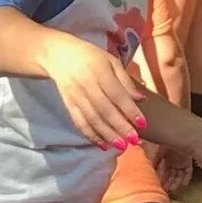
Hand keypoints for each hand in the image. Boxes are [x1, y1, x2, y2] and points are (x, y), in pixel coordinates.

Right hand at [38, 34, 146, 148]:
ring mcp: (75, 96)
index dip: (130, 110)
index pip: (117, 94)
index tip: (143, 124)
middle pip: (105, 110)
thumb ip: (125, 80)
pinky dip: (91, 135)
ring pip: (92, 119)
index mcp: (99, 71)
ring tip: (122, 146)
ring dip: (107, 135)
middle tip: (135, 140)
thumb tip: (141, 99)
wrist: (59, 56)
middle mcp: (86, 84)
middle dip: (120, 127)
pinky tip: (103, 145)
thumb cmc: (91, 57)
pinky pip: (79, 122)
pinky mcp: (68, 105)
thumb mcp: (111, 61)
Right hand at [151, 144, 192, 193]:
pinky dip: (186, 178)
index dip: (162, 179)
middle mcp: (174, 161)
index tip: (159, 186)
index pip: (164, 171)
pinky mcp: (188, 162)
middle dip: (168, 182)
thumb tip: (147, 168)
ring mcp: (181, 162)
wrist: (181, 136)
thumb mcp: (159, 152)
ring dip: (176, 182)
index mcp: (166, 158)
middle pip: (171, 174)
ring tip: (173, 189)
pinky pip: (188, 172)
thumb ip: (154, 161)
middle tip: (165, 190)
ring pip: (179, 174)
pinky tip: (184, 184)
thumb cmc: (168, 142)